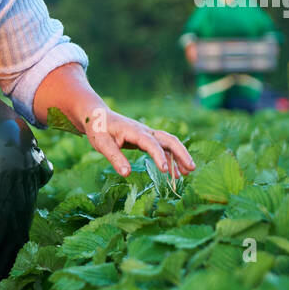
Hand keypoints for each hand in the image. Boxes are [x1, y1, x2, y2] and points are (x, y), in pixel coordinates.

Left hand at [81, 107, 196, 182]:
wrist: (97, 116)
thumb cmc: (98, 129)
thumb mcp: (102, 144)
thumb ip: (114, 157)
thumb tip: (127, 173)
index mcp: (134, 131)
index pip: (151, 143)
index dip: (159, 155)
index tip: (165, 170)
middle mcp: (145, 131)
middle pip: (169, 140)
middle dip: (181, 153)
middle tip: (191, 169)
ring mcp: (147, 134)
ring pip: (169, 143)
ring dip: (179, 157)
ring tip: (187, 174)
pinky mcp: (146, 139)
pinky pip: (163, 148)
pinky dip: (170, 159)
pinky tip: (174, 173)